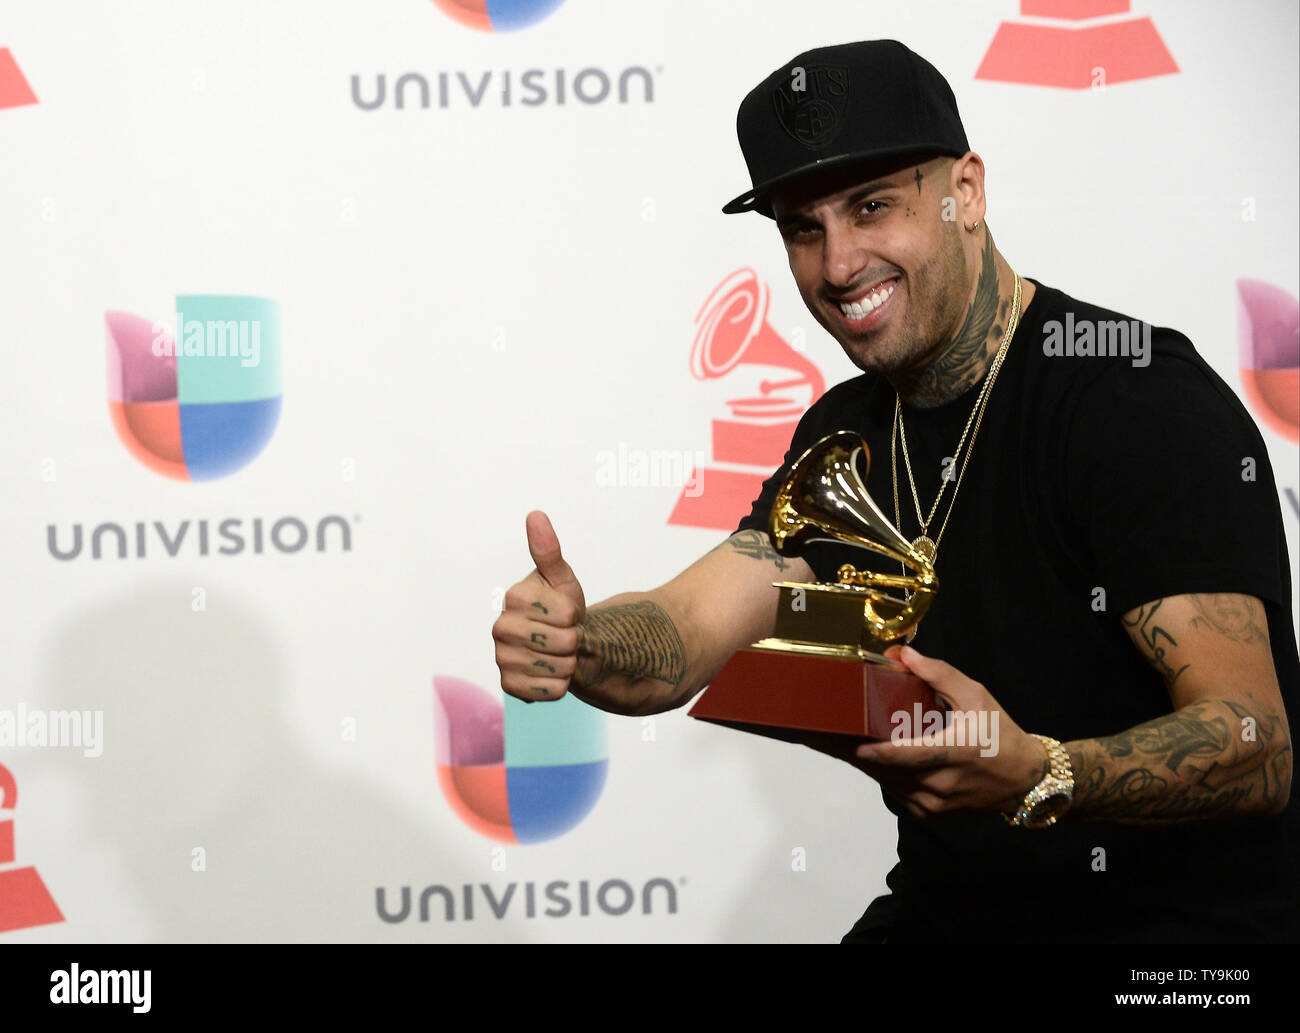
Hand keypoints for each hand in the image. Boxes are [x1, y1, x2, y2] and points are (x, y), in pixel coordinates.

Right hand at [492, 511, 586, 702]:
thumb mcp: (561, 578)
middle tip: (563, 634)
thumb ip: (548, 550)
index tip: (565, 613)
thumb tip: (535, 515)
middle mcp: (500, 629)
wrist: (559, 642)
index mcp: (513, 598)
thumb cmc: (561, 606)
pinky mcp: (510, 687)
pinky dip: (560, 684)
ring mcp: (502, 659)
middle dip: (574, 640)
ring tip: (558, 652)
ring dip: (569, 663)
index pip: (567, 614)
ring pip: (560, 668)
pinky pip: (552, 691)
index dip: (575, 615)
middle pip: (564, 643)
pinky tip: (550, 671)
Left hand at [801, 645, 1046, 818]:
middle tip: (811, 731)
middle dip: (845, 749)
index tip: (833, 735)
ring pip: (882, 780)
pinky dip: (877, 770)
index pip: (901, 755)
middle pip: (879, 768)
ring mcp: (929, 804)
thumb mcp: (976, 697)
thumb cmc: (1000, 734)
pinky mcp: (926, 813)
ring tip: (824, 738)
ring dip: (857, 760)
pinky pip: (892, 788)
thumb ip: (939, 675)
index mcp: (951, 754)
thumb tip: (901, 654)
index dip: (866, 749)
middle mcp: (936, 785)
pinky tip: (858, 752)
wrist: (1025, 781)